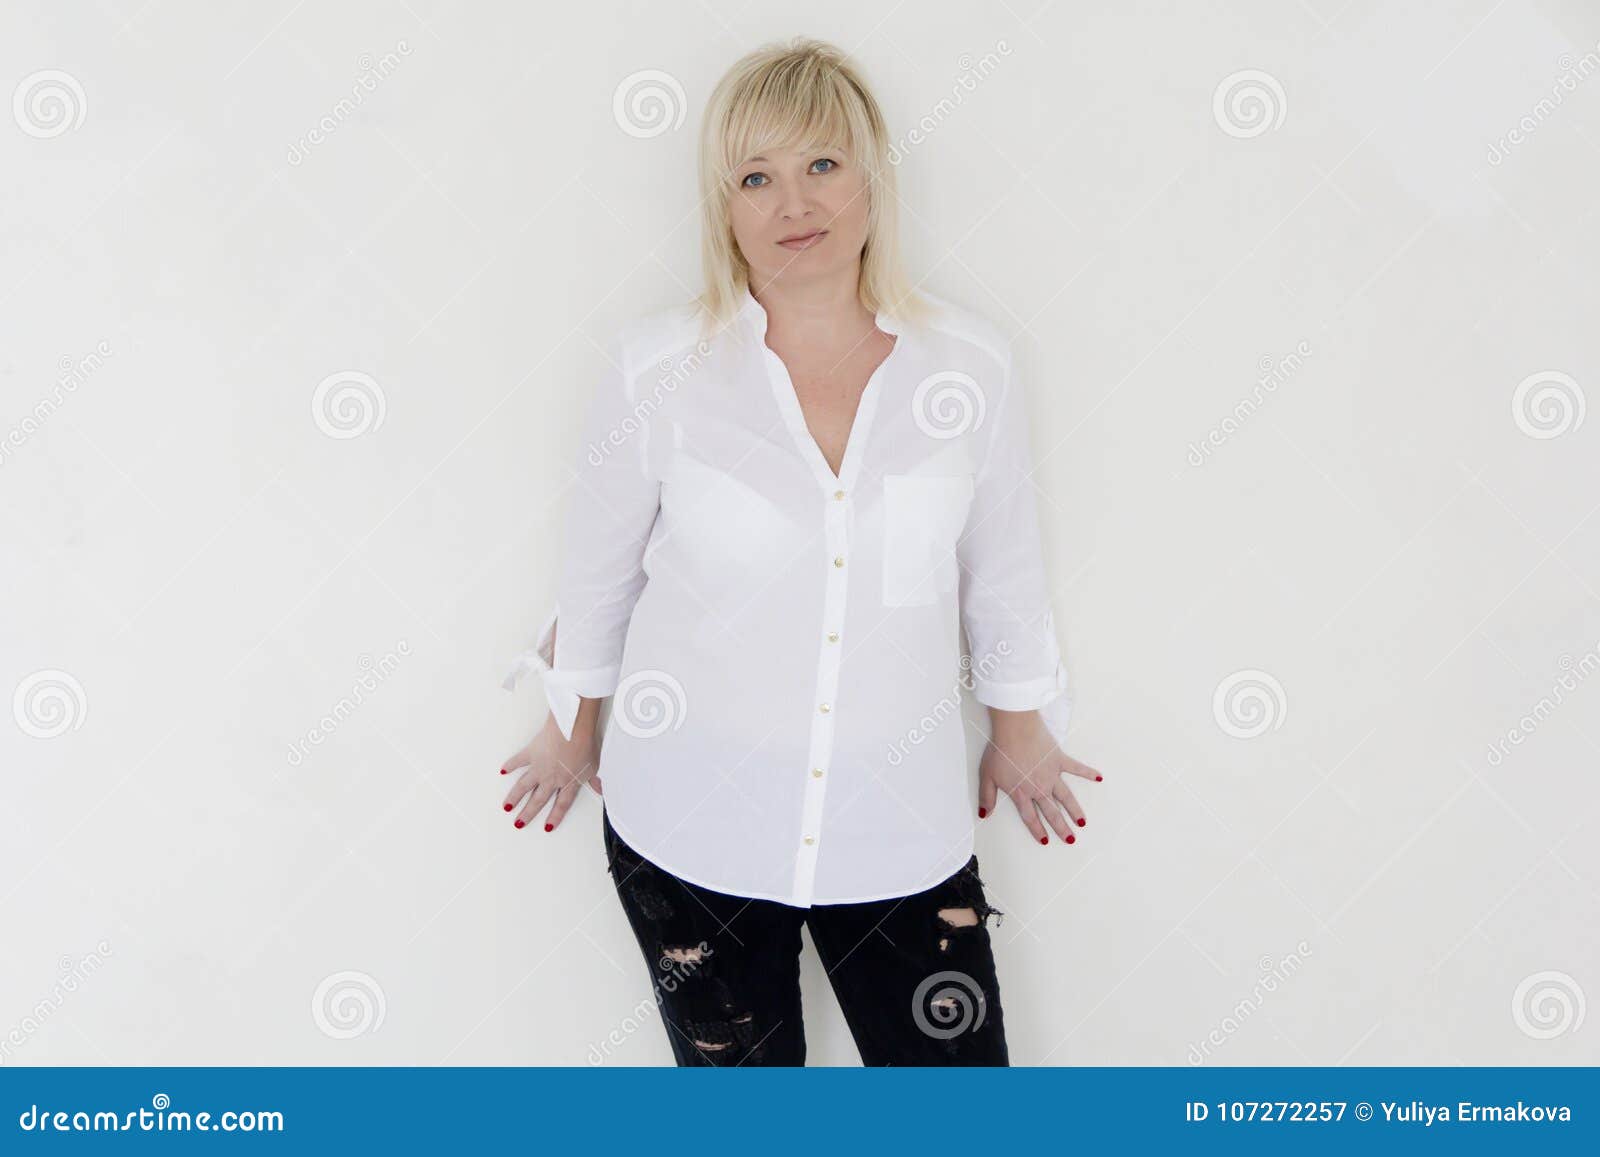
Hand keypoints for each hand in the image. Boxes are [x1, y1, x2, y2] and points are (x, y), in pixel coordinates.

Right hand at [498, 712, 600, 832]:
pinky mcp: (531, 752)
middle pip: (538, 800)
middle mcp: (551, 778)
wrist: (573, 728)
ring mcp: (539, 766)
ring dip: (515, 797)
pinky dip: (510, 765)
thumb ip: (596, 781)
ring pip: (524, 786)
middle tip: (518, 823)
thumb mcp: (595, 766)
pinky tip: (503, 771)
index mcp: (568, 782)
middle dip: (527, 813)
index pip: (561, 805)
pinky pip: (518, 761)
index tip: (546, 827)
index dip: (555, 817)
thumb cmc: (586, 745)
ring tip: (507, 806)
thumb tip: (601, 791)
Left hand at [979, 709, 1101, 844]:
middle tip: (1070, 839)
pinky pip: (1077, 768)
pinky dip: (1088, 773)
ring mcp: (1052, 774)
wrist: (1015, 730)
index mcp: (1022, 793)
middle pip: (1052, 812)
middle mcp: (1039, 788)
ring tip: (1082, 822)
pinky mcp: (1059, 760)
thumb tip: (984, 813)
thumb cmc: (1000, 751)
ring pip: (1066, 797)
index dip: (1037, 830)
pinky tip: (1099, 778)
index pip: (1030, 817)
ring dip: (1075, 810)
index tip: (1045, 840)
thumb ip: (986, 797)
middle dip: (1061, 828)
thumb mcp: (987, 776)